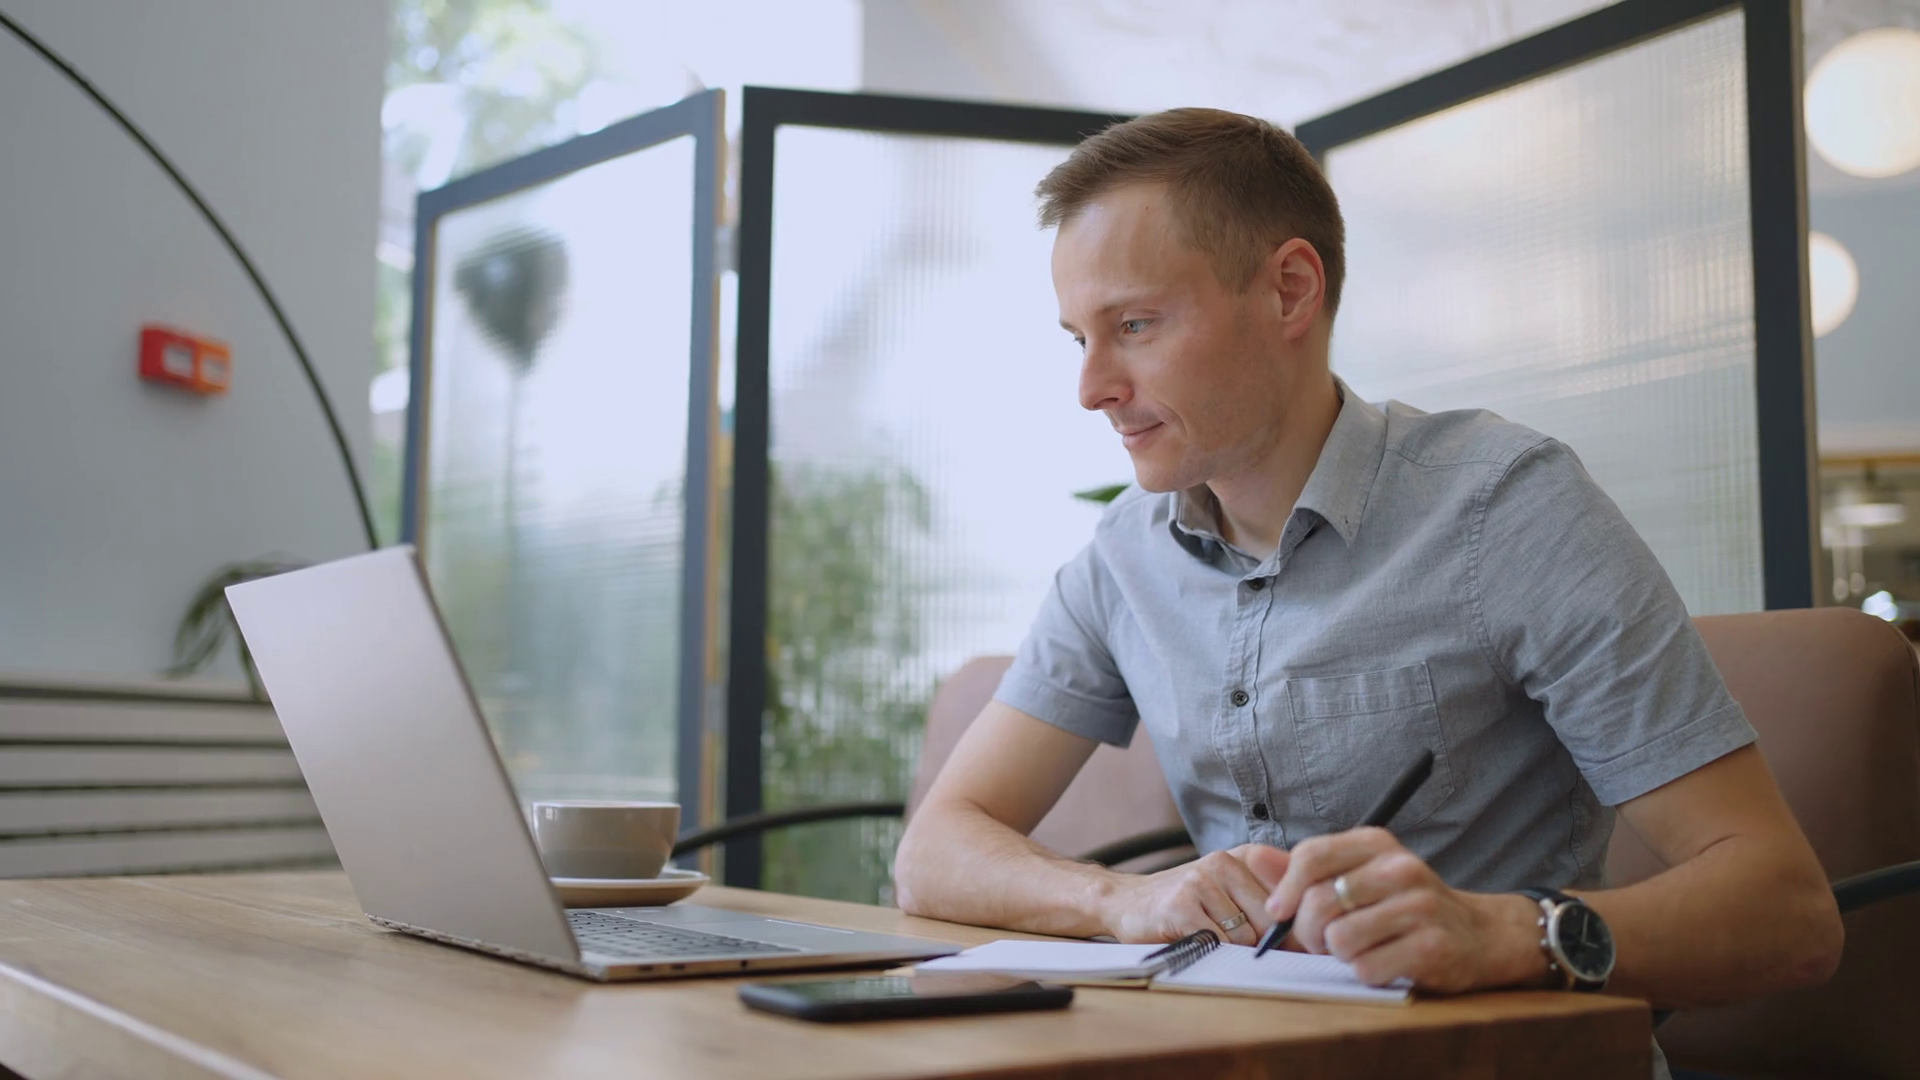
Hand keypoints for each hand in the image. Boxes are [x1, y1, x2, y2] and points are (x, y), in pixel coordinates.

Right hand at [1101, 844, 1289, 945]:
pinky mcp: (1181, 906)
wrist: (1126, 901)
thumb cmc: (1185, 902)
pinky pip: (1218, 942)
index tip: (1290, 943)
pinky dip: (1212, 951)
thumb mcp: (1229, 888)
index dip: (1291, 925)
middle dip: (1264, 942)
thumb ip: (1268, 899)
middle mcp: (1223, 862)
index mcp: (1242, 856)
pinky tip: (1196, 941)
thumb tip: (1310, 932)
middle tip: (1244, 948)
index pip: (1289, 893)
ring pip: (1246, 935)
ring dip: (1234, 949)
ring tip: (1212, 939)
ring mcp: (1200, 882)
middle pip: (1271, 918)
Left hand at [1262, 827, 1545, 992]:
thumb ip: (1307, 869)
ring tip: (1358, 949)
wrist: (1479, 934)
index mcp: (1378, 844)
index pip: (1312, 854)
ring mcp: (1419, 907)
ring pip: (1339, 938)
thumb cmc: (1406, 905)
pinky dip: (1364, 973)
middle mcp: (1401, 869)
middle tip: (1322, 941)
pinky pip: (1365, 968)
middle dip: (1308, 931)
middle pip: (1319, 902)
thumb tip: (1254, 857)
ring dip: (1338, 954)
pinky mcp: (1431, 947)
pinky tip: (1382, 963)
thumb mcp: (1361, 875)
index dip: (1285, 888)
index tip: (1279, 911)